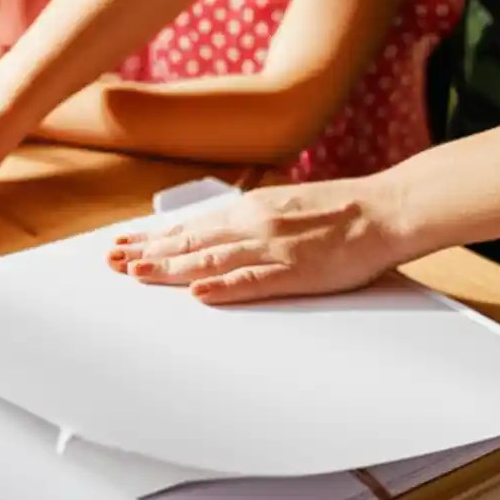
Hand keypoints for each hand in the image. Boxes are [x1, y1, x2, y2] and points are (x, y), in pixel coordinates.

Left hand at [107, 178, 417, 304]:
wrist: (387, 209)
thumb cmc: (343, 211)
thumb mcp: (286, 206)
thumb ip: (254, 221)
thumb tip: (223, 232)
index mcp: (252, 210)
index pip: (191, 226)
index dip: (154, 237)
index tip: (124, 245)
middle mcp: (254, 224)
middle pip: (189, 242)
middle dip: (148, 252)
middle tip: (112, 262)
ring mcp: (273, 247)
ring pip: (210, 260)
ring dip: (170, 267)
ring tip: (137, 274)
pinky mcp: (296, 270)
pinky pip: (252, 281)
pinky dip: (223, 287)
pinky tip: (197, 293)